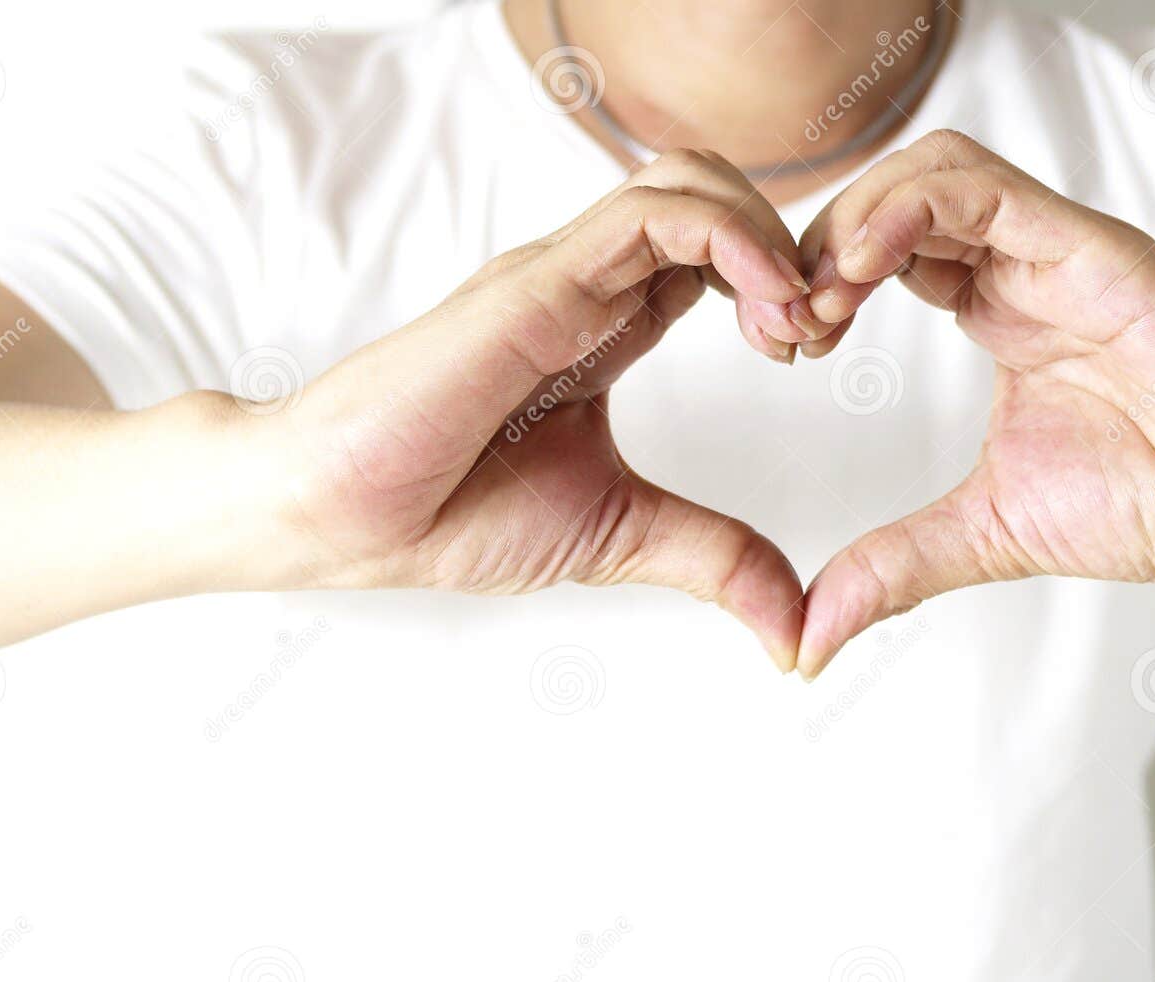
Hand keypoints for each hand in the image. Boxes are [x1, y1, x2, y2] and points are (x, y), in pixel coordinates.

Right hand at [277, 150, 812, 670]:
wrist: (341, 518)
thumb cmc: (449, 514)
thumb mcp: (621, 535)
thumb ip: (714, 562)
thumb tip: (793, 629)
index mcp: (604, 326)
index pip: (711, 251)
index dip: (778, 282)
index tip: (808, 351)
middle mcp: (586, 284)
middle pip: (709, 190)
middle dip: (786, 244)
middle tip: (813, 330)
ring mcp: (561, 275)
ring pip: (687, 179)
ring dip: (768, 234)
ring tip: (794, 321)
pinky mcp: (536, 284)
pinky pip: (650, 215)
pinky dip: (731, 240)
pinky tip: (768, 309)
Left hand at [790, 130, 1154, 676]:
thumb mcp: (988, 533)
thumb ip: (894, 568)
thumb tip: (807, 643)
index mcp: (996, 309)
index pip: (879, 252)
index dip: (814, 285)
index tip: (780, 348)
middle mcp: (1022, 268)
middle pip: (890, 200)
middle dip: (816, 248)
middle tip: (783, 325)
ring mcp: (1059, 253)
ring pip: (931, 173)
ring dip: (853, 220)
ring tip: (818, 298)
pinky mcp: (1098, 252)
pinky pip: (988, 191)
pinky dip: (909, 211)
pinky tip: (863, 268)